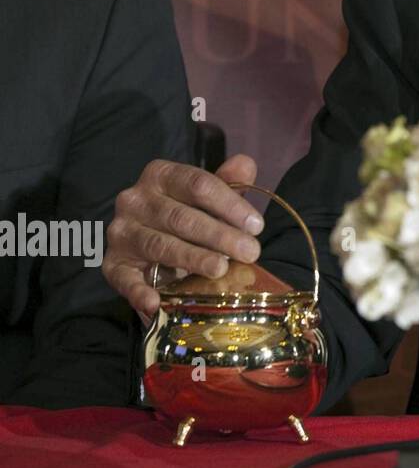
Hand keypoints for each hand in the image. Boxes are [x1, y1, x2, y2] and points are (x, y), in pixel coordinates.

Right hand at [105, 154, 263, 321]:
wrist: (151, 243)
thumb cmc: (188, 213)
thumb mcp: (208, 196)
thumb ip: (228, 181)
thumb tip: (245, 165)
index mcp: (160, 175)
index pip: (198, 184)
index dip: (230, 205)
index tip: (257, 226)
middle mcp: (135, 200)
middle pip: (181, 217)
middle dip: (220, 235)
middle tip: (250, 252)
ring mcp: (121, 232)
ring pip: (160, 245)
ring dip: (193, 258)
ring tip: (221, 269)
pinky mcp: (112, 264)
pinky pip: (125, 279)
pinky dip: (138, 292)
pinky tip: (155, 302)